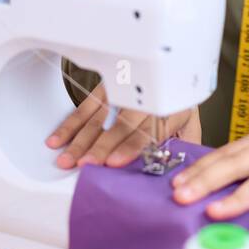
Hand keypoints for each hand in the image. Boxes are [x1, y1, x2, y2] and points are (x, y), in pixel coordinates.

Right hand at [47, 83, 200, 168]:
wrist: (174, 75)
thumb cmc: (178, 109)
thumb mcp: (189, 129)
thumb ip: (182, 150)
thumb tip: (172, 174)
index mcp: (171, 111)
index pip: (148, 131)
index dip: (129, 146)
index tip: (113, 162)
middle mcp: (145, 99)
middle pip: (119, 124)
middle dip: (100, 146)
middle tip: (85, 163)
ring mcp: (123, 92)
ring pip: (99, 116)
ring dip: (80, 139)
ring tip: (67, 158)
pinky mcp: (106, 88)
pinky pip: (85, 107)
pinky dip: (70, 124)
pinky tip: (59, 138)